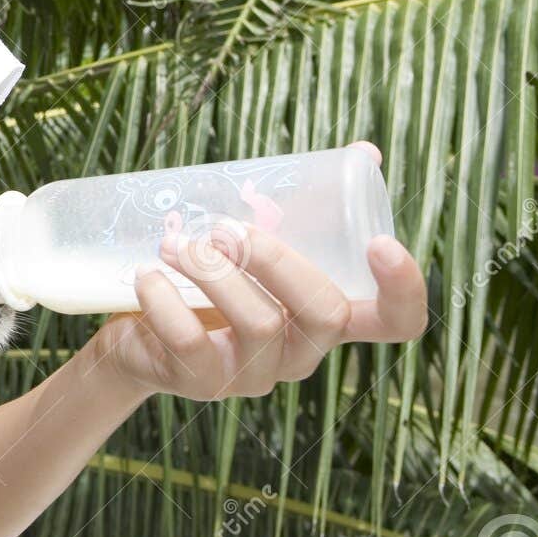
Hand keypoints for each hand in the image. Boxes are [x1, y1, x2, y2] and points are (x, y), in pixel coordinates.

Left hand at [91, 140, 428, 400]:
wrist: (134, 331)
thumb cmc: (207, 279)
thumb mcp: (256, 242)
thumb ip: (306, 205)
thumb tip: (365, 153)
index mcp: (326, 316)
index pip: (395, 322)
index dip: (403, 290)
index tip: (380, 242)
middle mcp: (299, 352)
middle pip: (324, 313)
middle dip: (275, 258)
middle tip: (223, 230)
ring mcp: (252, 375)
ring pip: (259, 324)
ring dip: (213, 271)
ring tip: (174, 244)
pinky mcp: (201, 383)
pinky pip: (192, 344)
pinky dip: (166, 300)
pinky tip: (147, 275)